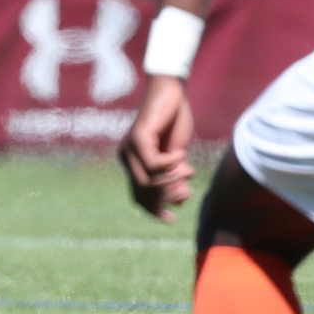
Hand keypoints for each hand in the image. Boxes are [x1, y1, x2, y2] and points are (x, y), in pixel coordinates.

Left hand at [119, 74, 196, 221]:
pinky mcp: (137, 138)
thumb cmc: (173, 122)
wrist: (171, 94)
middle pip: (142, 194)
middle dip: (167, 198)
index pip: (138, 196)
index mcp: (133, 163)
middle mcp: (126, 157)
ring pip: (147, 182)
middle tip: (186, 193)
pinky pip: (153, 165)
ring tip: (188, 171)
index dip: (153, 210)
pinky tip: (181, 154)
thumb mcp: (176, 156)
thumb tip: (178, 201)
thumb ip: (175, 177)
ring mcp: (129, 148)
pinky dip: (171, 164)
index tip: (171, 219)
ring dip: (172, 181)